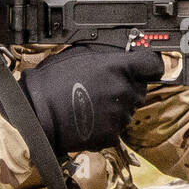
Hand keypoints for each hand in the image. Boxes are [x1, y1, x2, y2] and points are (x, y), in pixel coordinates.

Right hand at [18, 45, 162, 154]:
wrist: (36, 115)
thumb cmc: (51, 82)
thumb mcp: (79, 55)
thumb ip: (106, 56)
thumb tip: (120, 53)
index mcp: (118, 67)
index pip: (152, 64)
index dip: (148, 65)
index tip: (144, 67)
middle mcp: (123, 91)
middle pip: (140, 88)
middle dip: (127, 87)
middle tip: (103, 87)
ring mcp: (120, 115)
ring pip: (129, 109)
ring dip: (117, 106)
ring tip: (92, 104)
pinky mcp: (112, 135)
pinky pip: (117, 128)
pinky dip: (107, 125)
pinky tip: (89, 118)